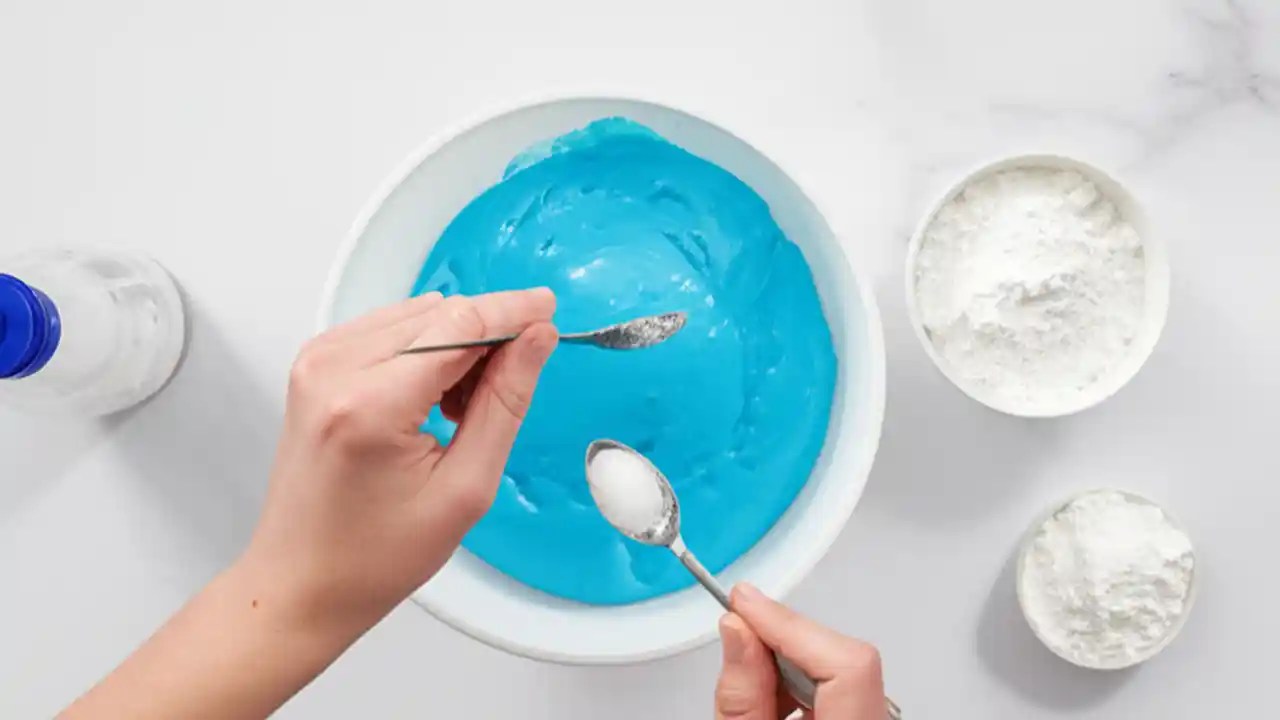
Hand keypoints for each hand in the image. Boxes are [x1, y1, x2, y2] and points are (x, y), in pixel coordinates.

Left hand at [243, 288, 557, 639]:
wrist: (303, 582)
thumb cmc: (374, 555)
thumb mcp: (465, 489)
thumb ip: (505, 403)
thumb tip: (537, 338)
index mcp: (369, 405)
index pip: (458, 324)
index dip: (511, 312)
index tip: (549, 308)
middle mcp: (333, 369)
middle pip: (439, 315)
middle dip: (485, 342)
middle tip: (503, 396)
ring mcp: (317, 361)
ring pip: (417, 317)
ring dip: (454, 348)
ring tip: (458, 414)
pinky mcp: (315, 363)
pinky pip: (390, 330)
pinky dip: (423, 353)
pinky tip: (430, 402)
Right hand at [715, 584, 884, 719]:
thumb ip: (743, 697)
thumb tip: (737, 628)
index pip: (847, 662)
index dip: (791, 626)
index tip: (744, 604)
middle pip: (842, 656)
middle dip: (784, 643)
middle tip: (738, 642)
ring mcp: (876, 718)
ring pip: (840, 665)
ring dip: (789, 664)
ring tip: (753, 690)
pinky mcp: (865, 713)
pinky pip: (841, 684)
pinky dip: (800, 682)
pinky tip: (773, 704)